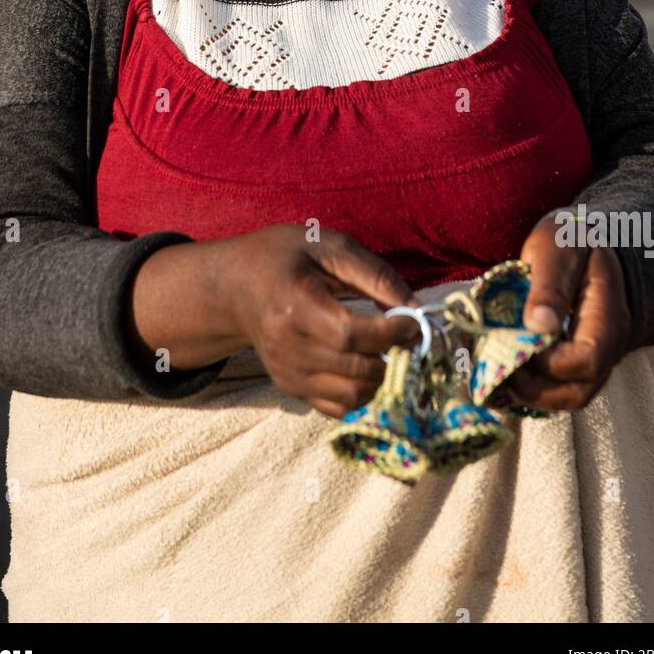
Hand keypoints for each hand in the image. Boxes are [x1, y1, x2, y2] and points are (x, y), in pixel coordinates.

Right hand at [228, 224, 422, 418]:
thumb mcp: (329, 246)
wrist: (235, 287)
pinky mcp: (290, 388)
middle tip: (410, 338)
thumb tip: (417, 309)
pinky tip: (370, 367)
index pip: (350, 334)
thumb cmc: (285, 257)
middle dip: (394, 357)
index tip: (414, 322)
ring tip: (392, 353)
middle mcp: (286, 346)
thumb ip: (375, 275)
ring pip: (352, 395)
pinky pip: (338, 407)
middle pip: (355, 369)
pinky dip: (364, 394)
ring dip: (383, 379)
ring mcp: (286, 373)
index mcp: (294, 304)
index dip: (390, 333)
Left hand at [494, 217, 631, 412]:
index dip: (549, 363)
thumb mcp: (556, 248)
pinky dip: (532, 388)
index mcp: (607, 316)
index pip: (587, 360)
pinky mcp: (578, 361)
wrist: (584, 240)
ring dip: (531, 394)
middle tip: (498, 366)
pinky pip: (560, 388)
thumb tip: (538, 325)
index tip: (516, 341)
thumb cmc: (570, 240)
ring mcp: (596, 357)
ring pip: (569, 398)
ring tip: (498, 371)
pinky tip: (506, 370)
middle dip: (534, 389)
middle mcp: (609, 346)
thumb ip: (549, 286)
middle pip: (578, 393)